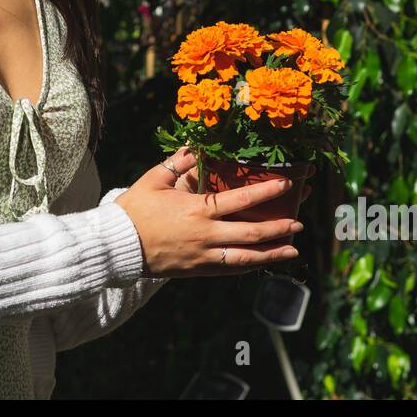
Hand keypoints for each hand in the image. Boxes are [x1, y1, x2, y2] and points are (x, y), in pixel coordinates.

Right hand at [114, 147, 303, 277]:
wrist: (117, 245)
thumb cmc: (134, 209)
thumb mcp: (154, 179)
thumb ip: (178, 163)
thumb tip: (196, 146)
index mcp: (197, 209)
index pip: (241, 200)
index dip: (267, 192)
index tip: (287, 184)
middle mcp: (205, 234)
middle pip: (251, 233)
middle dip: (278, 228)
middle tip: (299, 223)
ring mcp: (203, 255)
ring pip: (245, 257)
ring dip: (271, 253)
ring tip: (292, 249)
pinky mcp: (197, 269)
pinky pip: (229, 268)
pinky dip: (249, 265)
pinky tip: (262, 262)